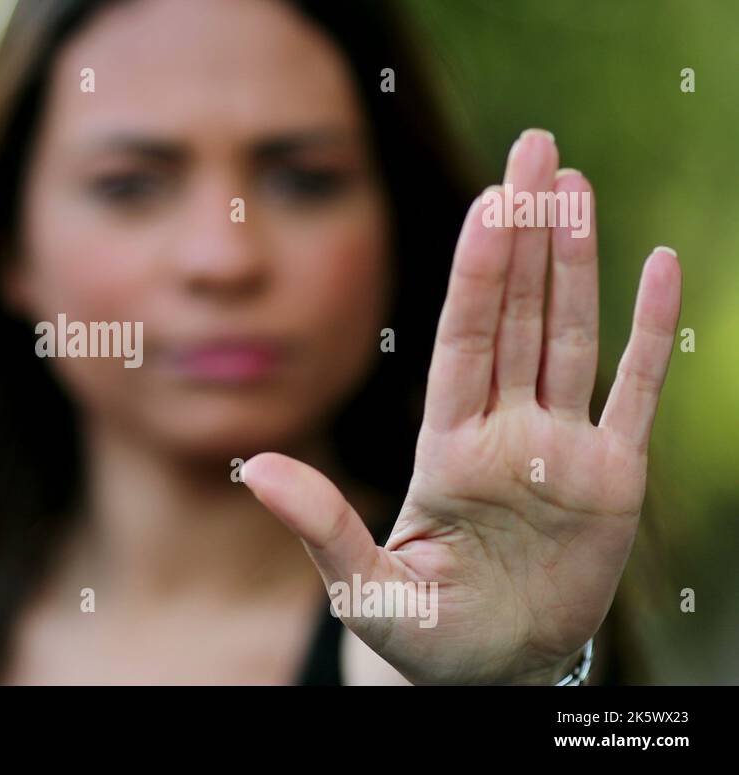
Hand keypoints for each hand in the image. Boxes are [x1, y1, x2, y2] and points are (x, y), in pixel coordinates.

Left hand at [242, 129, 681, 684]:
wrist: (490, 673)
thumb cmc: (423, 638)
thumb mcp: (367, 591)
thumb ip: (321, 527)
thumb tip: (256, 469)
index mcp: (446, 450)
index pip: (465, 342)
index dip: (479, 272)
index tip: (490, 201)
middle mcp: (503, 432)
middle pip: (517, 315)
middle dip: (525, 232)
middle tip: (534, 147)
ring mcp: (559, 448)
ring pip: (569, 334)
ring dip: (576, 260)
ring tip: (574, 183)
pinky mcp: (612, 476)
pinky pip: (633, 390)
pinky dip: (649, 332)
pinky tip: (658, 265)